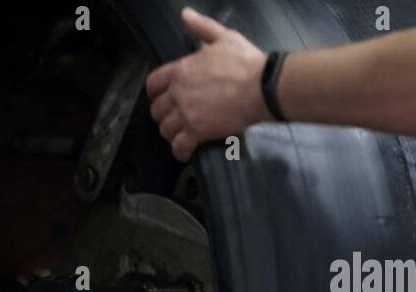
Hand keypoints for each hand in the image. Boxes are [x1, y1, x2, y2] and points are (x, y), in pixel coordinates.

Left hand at [146, 7, 270, 161]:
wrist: (261, 87)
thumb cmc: (246, 63)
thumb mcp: (223, 38)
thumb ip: (202, 27)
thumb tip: (186, 14)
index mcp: (180, 70)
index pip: (154, 83)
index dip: (155, 93)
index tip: (161, 98)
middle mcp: (178, 93)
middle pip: (157, 110)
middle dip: (164, 115)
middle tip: (173, 119)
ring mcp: (186, 114)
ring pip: (166, 129)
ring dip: (171, 133)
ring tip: (179, 136)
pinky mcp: (198, 132)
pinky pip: (180, 146)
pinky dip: (180, 151)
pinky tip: (184, 153)